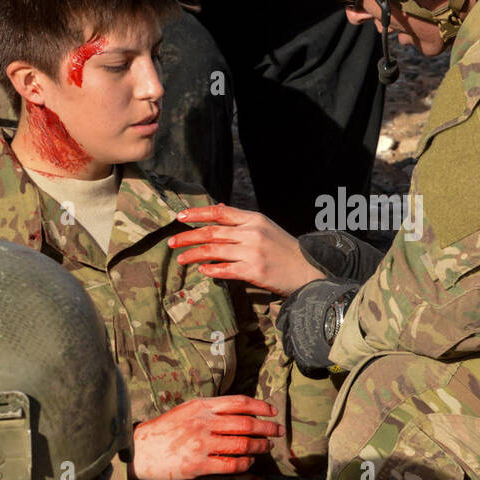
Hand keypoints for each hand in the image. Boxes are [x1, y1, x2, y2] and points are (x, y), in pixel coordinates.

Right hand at [131, 396, 280, 479]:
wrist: (139, 450)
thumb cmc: (163, 430)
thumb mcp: (186, 410)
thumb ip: (209, 409)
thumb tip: (238, 411)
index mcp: (202, 406)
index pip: (239, 402)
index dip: (260, 406)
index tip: (272, 411)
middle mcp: (204, 422)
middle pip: (246, 423)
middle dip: (267, 427)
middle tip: (278, 431)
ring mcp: (201, 444)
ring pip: (241, 444)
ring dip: (259, 446)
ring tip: (266, 447)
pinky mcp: (198, 464)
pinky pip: (230, 464)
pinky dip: (244, 463)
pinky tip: (248, 462)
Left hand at [169, 203, 323, 295]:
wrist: (307, 269)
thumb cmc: (284, 249)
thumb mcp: (265, 227)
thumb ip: (241, 220)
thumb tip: (218, 208)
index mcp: (254, 219)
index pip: (220, 213)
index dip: (197, 214)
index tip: (179, 217)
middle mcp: (252, 233)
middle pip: (211, 232)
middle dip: (187, 237)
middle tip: (171, 242)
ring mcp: (253, 252)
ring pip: (213, 251)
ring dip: (193, 255)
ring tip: (181, 259)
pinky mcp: (254, 271)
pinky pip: (224, 270)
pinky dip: (210, 270)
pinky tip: (202, 271)